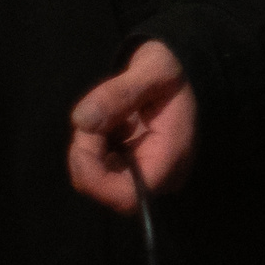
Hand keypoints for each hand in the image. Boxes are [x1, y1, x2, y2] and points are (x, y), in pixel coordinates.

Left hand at [68, 39, 198, 212]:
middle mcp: (162, 175)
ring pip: (99, 182)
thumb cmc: (171, 70)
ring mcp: (148, 175)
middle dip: (87, 156)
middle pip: (107, 190)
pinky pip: (101, 173)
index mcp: (171, 155)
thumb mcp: (151, 68)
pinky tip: (108, 126)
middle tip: (91, 117)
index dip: (94, 178)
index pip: (127, 196)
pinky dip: (93, 150)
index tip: (81, 141)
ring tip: (102, 116)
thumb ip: (118, 93)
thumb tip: (81, 121)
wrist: (183, 71)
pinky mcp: (136, 171)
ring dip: (88, 149)